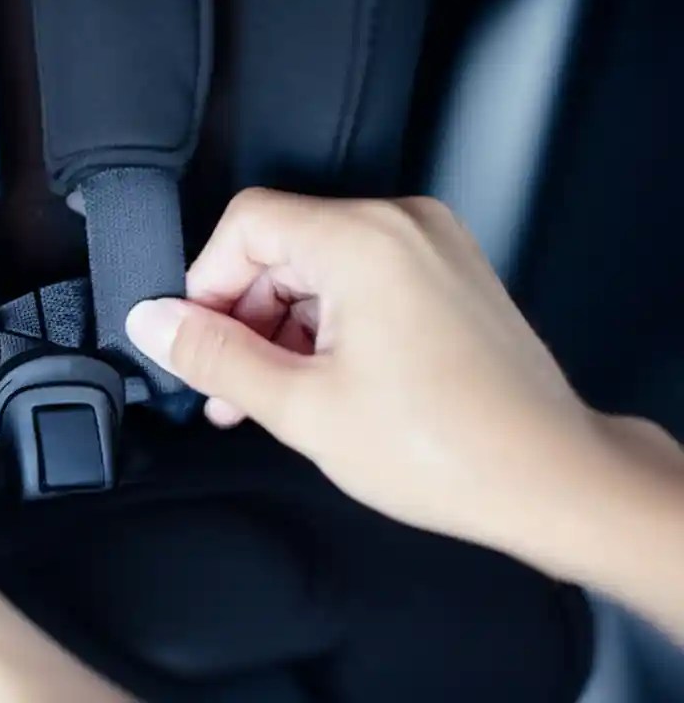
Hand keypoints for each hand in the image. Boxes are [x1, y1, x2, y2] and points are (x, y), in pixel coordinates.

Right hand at [125, 190, 625, 557]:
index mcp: (364, 240)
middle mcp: (402, 226)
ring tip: (265, 398)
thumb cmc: (447, 448)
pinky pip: (359, 280)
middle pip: (280, 245)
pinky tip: (312, 383)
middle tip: (224, 386)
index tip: (194, 341)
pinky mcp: (445, 276)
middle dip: (241, 317)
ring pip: (317, 267)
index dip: (205, 285)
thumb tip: (154, 323)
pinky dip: (324, 326)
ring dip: (279, 329)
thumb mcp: (301, 406)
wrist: (549, 479)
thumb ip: (215, 356)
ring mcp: (430, 248)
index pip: (245, 224)